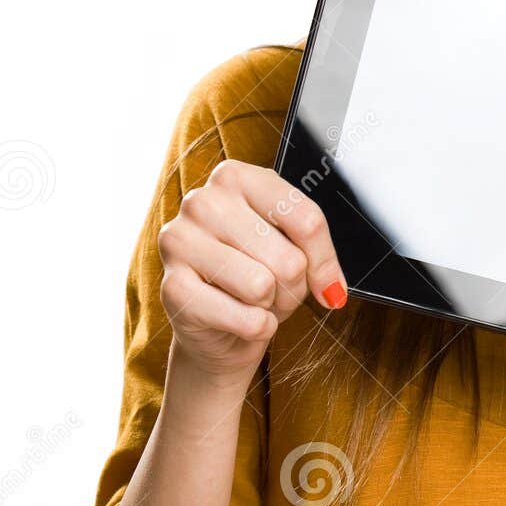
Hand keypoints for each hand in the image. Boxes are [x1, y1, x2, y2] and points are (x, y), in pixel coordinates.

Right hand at [157, 159, 346, 384]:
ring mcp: (180, 241)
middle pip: (288, 258)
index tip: (329, 284)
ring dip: (271, 306)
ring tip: (253, 300)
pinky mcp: (172, 287)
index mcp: (236, 177)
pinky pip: (246, 318)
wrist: (217, 325)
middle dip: (293, 287)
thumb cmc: (257, 272)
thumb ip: (318, 256)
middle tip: (275, 289)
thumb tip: (333, 290)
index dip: (325, 260)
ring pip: (263, 287)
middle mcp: (202, 201)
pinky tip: (237, 318)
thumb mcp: (293, 247)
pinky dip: (255, 328)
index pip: (306, 218)